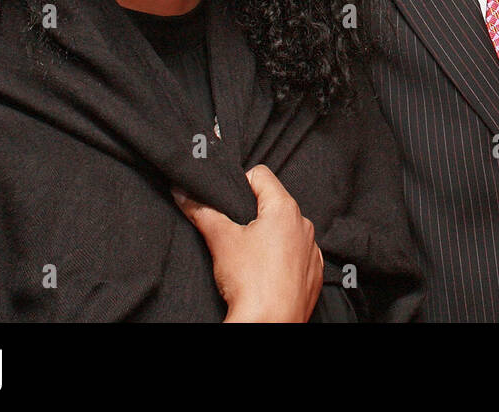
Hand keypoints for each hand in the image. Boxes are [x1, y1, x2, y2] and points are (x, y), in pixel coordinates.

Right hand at [174, 166, 323, 321]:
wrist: (270, 322)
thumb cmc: (252, 282)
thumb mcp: (221, 240)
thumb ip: (201, 211)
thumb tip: (185, 194)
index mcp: (285, 209)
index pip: (261, 175)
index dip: (239, 183)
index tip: (227, 200)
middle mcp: (304, 225)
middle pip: (273, 204)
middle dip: (252, 213)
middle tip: (233, 232)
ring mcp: (312, 250)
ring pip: (285, 231)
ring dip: (268, 237)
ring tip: (248, 257)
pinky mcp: (313, 273)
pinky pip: (296, 255)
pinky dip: (281, 259)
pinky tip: (265, 272)